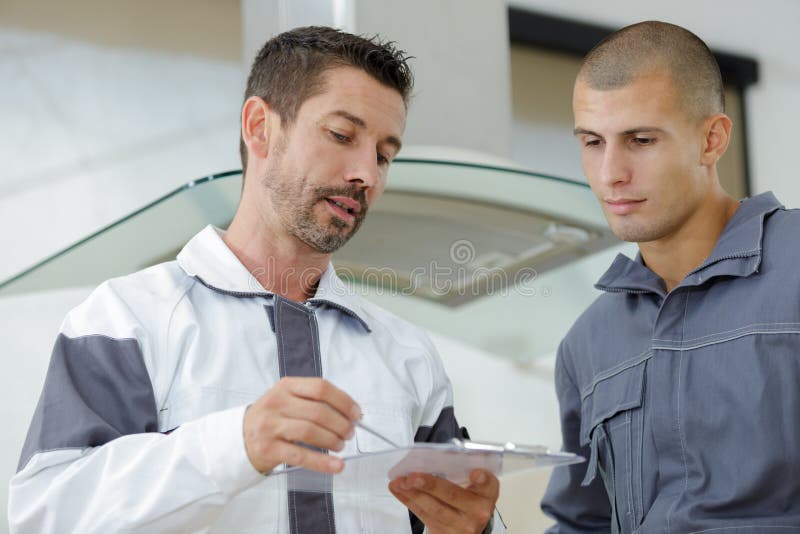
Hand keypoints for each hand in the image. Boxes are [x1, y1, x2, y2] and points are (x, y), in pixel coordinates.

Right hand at [242, 377, 359, 473]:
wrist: (239, 437)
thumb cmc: (272, 417)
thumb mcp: (288, 399)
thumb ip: (314, 401)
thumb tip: (351, 413)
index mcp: (286, 386)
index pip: (321, 388)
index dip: (343, 401)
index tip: (357, 414)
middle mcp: (277, 402)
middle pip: (318, 411)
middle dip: (341, 424)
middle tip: (349, 433)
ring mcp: (270, 425)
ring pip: (311, 431)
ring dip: (333, 440)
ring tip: (340, 446)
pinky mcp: (268, 448)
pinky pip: (301, 455)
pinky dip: (322, 462)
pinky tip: (336, 465)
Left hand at [388, 469, 498, 533]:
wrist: (465, 527)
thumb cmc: (468, 500)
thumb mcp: (473, 487)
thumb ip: (462, 472)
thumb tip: (439, 454)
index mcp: (486, 495)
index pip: (488, 485)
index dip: (482, 479)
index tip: (475, 473)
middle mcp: (476, 512)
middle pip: (453, 496)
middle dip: (430, 485)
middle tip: (413, 476)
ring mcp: (460, 525)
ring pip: (434, 508)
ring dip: (414, 493)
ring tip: (401, 481)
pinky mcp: (443, 532)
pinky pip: (423, 516)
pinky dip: (408, 500)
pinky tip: (399, 490)